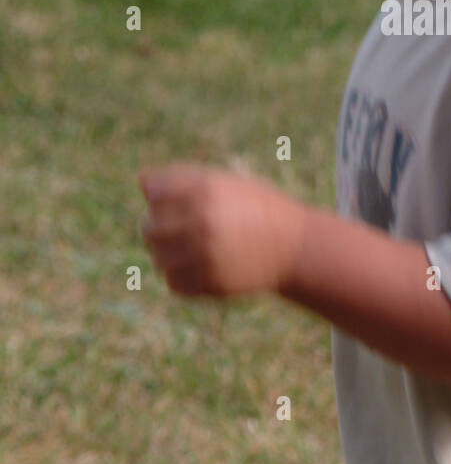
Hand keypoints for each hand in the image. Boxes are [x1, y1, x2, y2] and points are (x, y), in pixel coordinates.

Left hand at [139, 162, 301, 296]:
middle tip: (178, 230)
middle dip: (158, 228)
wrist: (295, 246)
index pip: (154, 192)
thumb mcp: (226, 183)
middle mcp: (203, 220)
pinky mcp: (211, 283)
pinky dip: (180, 277)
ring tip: (188, 250)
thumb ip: (184, 179)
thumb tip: (142, 181)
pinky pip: (174, 283)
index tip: (175, 202)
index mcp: (206, 189)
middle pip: (149, 227)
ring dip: (167, 255)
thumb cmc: (256, 208)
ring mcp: (206, 254)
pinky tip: (199, 268)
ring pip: (158, 258)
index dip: (162, 197)